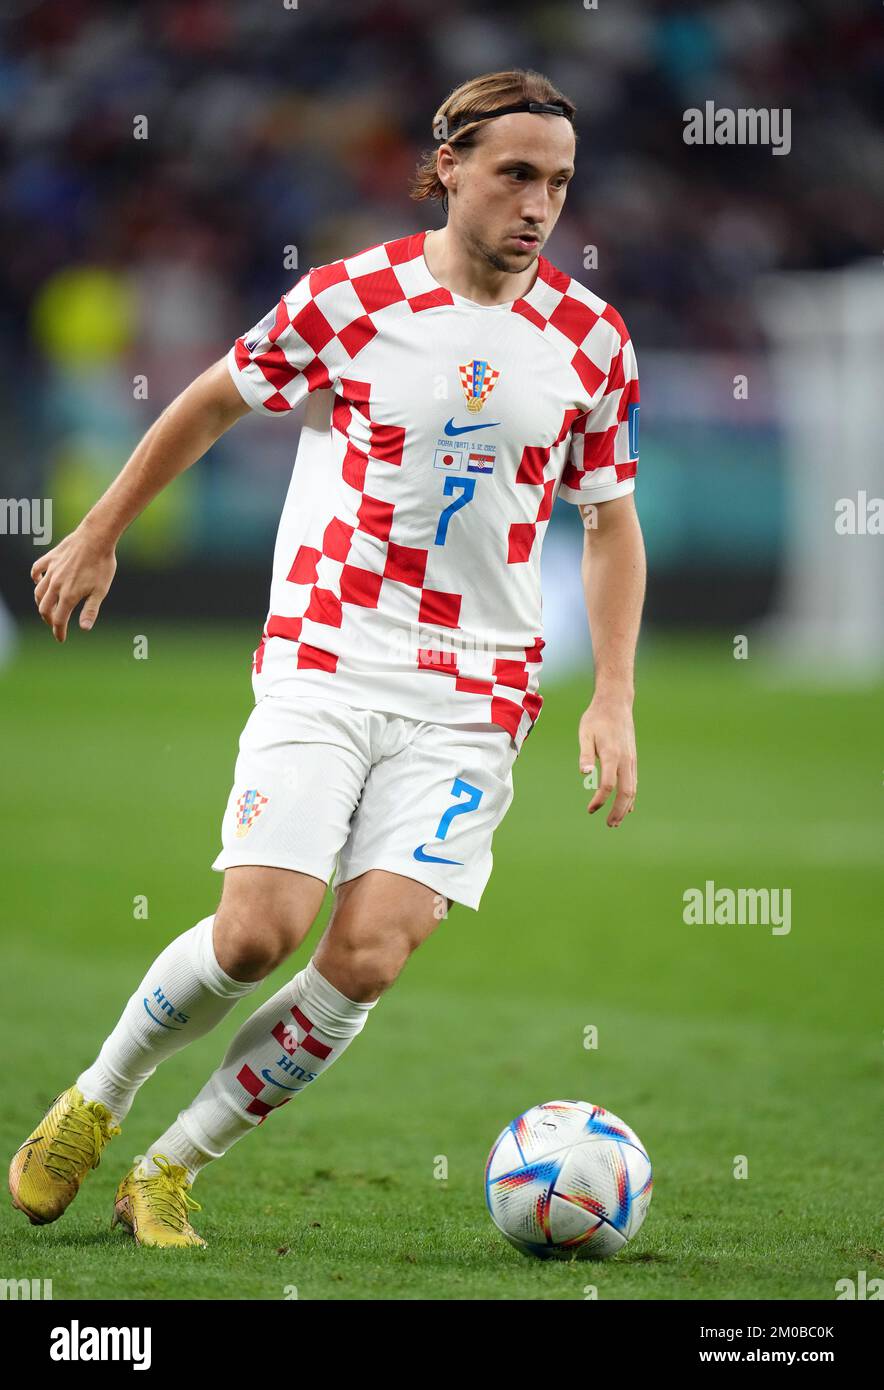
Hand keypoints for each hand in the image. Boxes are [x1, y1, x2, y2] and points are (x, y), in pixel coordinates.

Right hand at [31, 525, 116, 642]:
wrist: (96, 538)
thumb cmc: (102, 565)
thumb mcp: (100, 591)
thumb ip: (90, 610)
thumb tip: (84, 629)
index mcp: (68, 595)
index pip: (59, 620)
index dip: (58, 631)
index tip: (60, 639)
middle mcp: (56, 585)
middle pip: (44, 608)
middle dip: (48, 619)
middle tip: (55, 623)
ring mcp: (51, 571)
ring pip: (38, 591)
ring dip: (41, 602)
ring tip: (48, 607)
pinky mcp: (50, 558)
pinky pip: (36, 570)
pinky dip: (35, 578)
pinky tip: (38, 582)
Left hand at [578, 696, 636, 826]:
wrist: (616, 704)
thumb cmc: (596, 719)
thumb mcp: (585, 733)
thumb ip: (585, 754)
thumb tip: (584, 773)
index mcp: (612, 755)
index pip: (608, 785)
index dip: (600, 800)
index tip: (590, 809)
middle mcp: (625, 760)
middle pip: (626, 792)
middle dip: (618, 811)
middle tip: (609, 825)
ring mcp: (631, 760)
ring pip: (633, 789)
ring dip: (625, 808)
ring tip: (616, 821)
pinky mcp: (633, 759)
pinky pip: (634, 782)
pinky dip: (631, 797)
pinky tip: (628, 807)